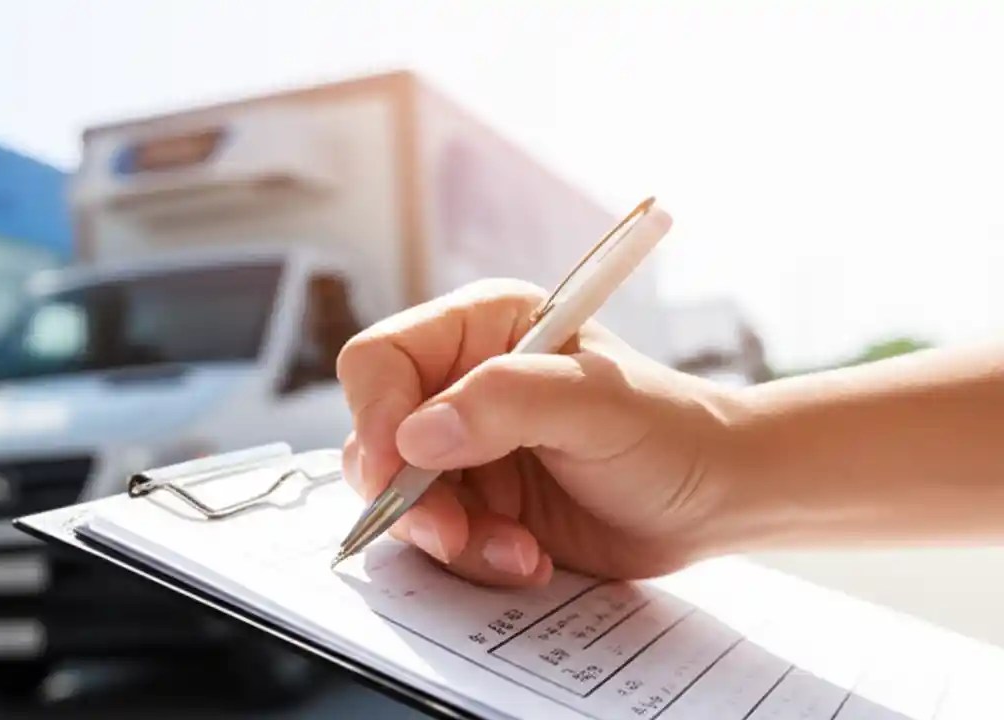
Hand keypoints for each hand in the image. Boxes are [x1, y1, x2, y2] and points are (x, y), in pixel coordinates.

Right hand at [337, 279, 745, 586]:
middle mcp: (457, 384)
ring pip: (400, 500)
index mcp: (477, 329)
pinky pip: (437, 540)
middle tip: (454, 532)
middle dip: (410, 496)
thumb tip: (412, 437)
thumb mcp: (594, 405)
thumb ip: (502, 403)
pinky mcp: (475, 504)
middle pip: (375, 439)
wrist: (713, 497)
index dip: (374, 415)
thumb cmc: (668, 431)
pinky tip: (530, 558)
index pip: (380, 361)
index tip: (393, 470)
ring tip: (519, 550)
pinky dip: (475, 559)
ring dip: (452, 537)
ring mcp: (463, 449)